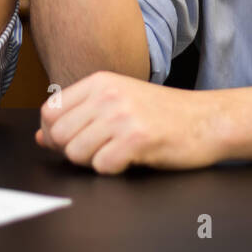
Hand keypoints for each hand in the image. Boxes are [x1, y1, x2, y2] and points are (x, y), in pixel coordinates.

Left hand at [35, 71, 220, 173]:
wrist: (209, 119)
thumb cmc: (164, 114)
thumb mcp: (119, 103)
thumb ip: (80, 116)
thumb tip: (41, 136)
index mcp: (100, 81)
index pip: (49, 110)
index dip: (54, 134)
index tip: (73, 141)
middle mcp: (108, 94)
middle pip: (59, 135)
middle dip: (74, 151)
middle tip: (102, 150)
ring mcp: (122, 115)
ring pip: (75, 153)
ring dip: (94, 161)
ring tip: (118, 152)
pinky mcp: (137, 138)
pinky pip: (101, 166)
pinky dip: (114, 170)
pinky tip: (132, 158)